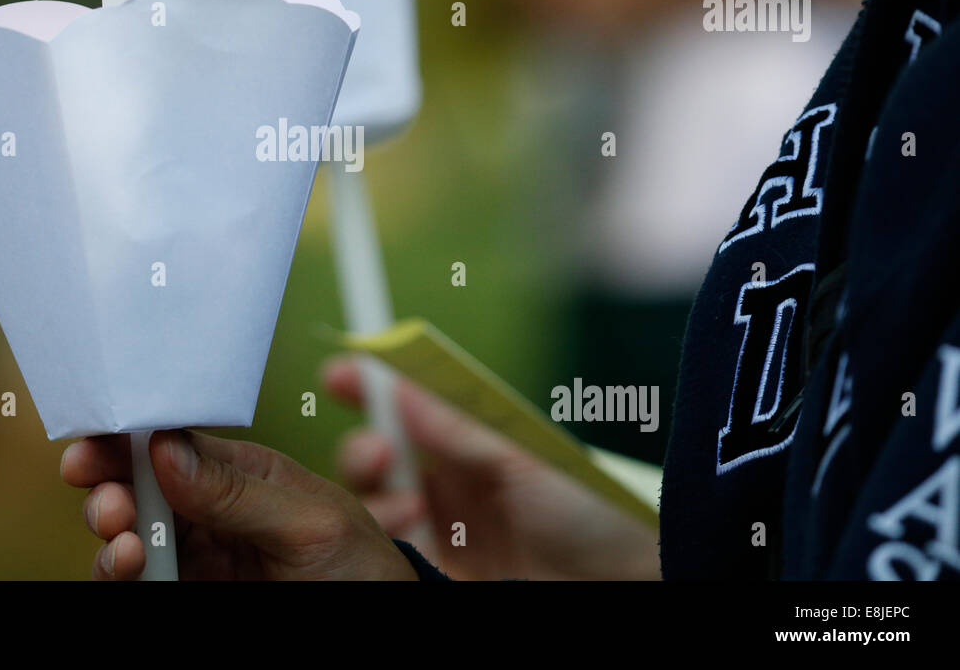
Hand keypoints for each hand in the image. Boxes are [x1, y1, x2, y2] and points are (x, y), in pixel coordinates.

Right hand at [60, 430, 417, 580]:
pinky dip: (117, 569)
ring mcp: (195, 557)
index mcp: (242, 473)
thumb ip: (236, 490)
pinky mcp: (185, 594)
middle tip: (102, 489)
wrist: (378, 636)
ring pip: (126, 532)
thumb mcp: (311, 521)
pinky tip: (128, 564)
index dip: (130, 432)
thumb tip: (164, 447)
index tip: (96, 435)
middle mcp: (209, 510)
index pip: (173, 440)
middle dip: (109, 478)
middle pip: (136, 483)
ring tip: (120, 534)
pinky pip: (135, 580)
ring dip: (110, 526)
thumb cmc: (362, 570)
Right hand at [323, 356, 660, 579]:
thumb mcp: (524, 456)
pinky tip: (410, 530)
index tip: (339, 375)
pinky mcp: (435, 569)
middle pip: (378, 453)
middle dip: (361, 445)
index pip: (407, 403)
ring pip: (375, 499)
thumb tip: (400, 383)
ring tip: (407, 503)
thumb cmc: (592, 511)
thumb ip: (459, 424)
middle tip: (375, 452)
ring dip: (374, 493)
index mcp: (471, 439)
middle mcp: (450, 478)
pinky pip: (388, 546)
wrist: (623, 585)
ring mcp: (442, 525)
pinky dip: (385, 534)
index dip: (369, 386)